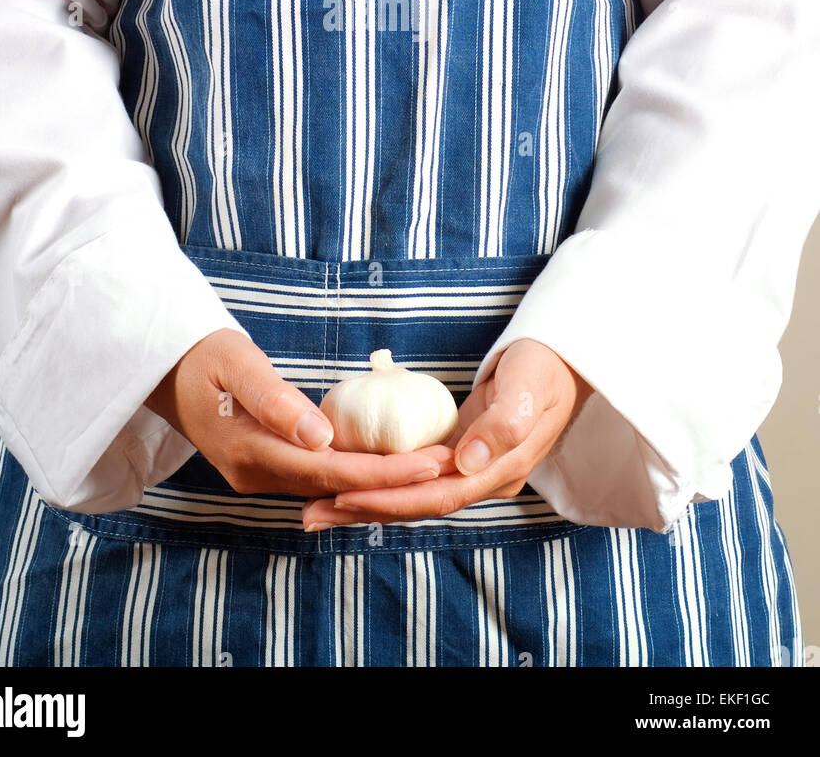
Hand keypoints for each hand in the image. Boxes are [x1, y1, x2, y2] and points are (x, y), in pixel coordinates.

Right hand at [145, 329, 445, 498]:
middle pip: (335, 485)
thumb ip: (275, 399)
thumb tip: (320, 435)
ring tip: (429, 467)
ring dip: (377, 481)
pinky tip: (386, 466)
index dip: (383, 470)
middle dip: (392, 480)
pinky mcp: (263, 468)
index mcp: (249, 451)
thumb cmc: (202, 355)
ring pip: (327, 487)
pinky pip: (315, 478)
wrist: (161, 368)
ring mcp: (256, 476)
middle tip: (446, 466)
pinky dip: (353, 473)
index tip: (429, 462)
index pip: (330, 469)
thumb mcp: (235, 363)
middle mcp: (254, 474)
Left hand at [301, 338, 592, 528]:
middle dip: (363, 510)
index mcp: (501, 471)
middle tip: (309, 513)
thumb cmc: (544, 366)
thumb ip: (503, 422)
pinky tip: (346, 480)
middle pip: (417, 506)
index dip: (391, 500)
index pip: (437, 496)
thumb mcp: (528, 385)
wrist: (562, 359)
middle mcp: (483, 480)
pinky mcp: (459, 454)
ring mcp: (471, 470)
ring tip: (314, 507)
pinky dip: (380, 481)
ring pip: (411, 495)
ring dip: (364, 501)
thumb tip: (466, 460)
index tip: (344, 497)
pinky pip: (414, 475)